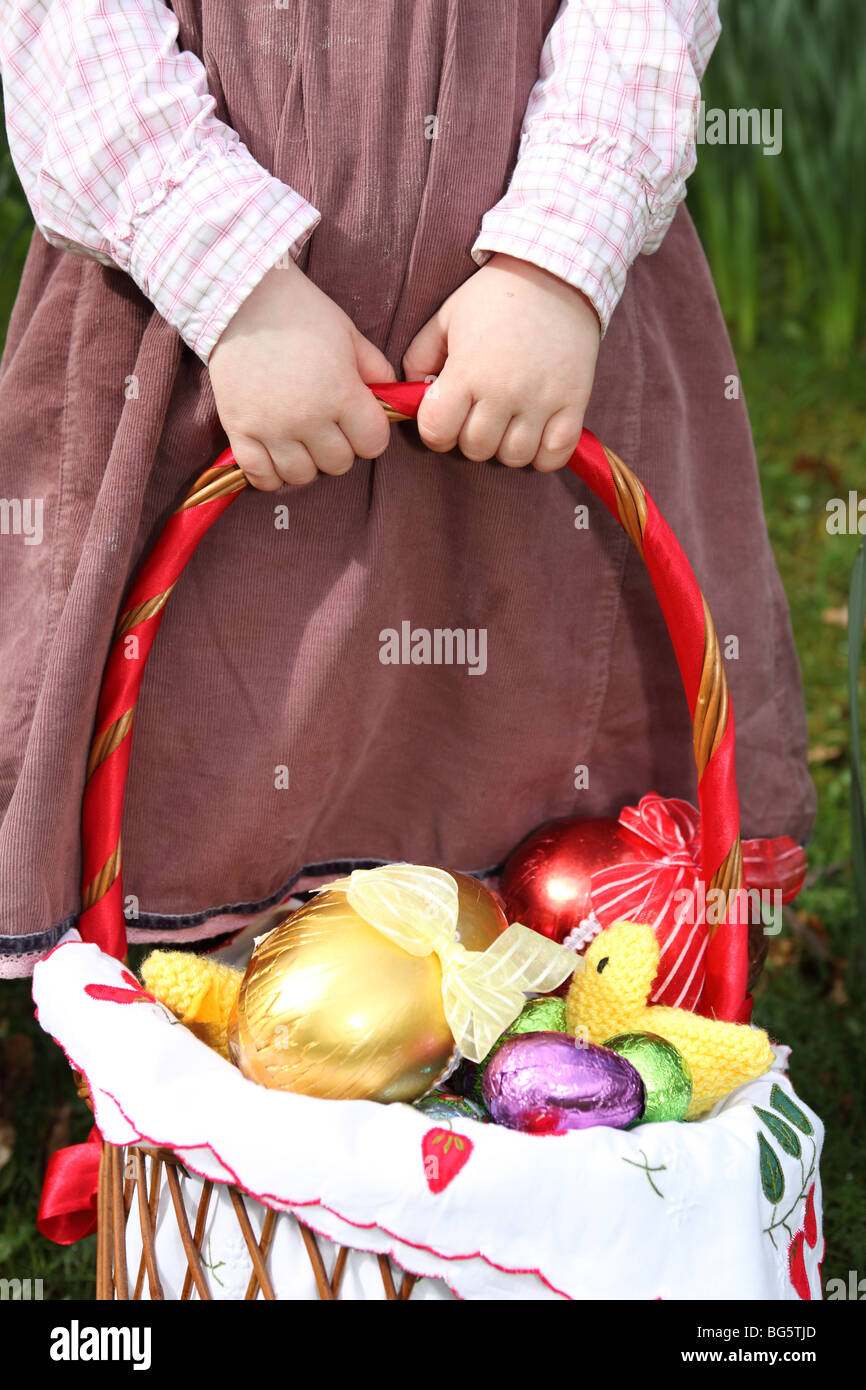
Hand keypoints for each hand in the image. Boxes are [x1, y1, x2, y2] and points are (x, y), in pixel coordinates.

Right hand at [209, 260, 395, 489]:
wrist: (241, 300)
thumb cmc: (302, 314)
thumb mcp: (350, 336)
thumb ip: (377, 371)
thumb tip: (390, 400)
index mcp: (340, 393)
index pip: (373, 444)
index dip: (370, 434)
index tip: (358, 420)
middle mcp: (308, 418)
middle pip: (338, 464)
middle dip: (340, 447)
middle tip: (328, 424)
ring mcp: (271, 428)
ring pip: (302, 476)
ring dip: (307, 461)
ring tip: (301, 438)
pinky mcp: (239, 431)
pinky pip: (261, 477)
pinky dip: (271, 473)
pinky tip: (275, 454)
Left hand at [403, 253, 599, 470]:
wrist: (556, 274)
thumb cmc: (494, 297)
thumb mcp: (446, 318)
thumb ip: (419, 357)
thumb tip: (413, 395)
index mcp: (467, 371)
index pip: (437, 432)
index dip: (435, 431)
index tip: (444, 416)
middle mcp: (504, 391)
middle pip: (476, 449)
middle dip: (469, 437)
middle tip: (478, 414)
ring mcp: (541, 400)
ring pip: (514, 457)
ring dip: (505, 446)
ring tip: (507, 422)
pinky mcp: (574, 403)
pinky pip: (554, 455)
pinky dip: (543, 455)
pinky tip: (536, 433)